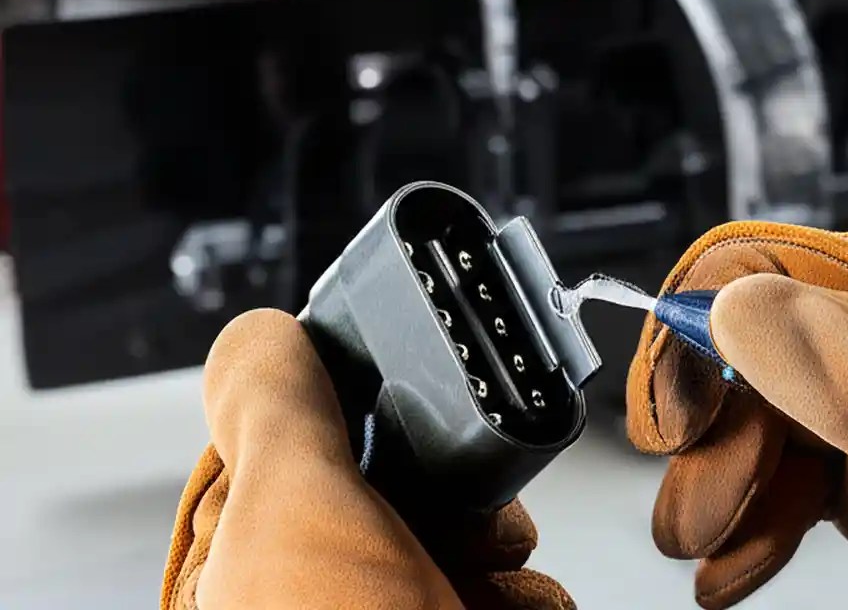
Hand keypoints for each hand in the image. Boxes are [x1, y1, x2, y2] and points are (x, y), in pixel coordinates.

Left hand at [162, 309, 572, 609]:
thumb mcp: (295, 515)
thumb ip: (276, 411)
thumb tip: (258, 332)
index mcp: (252, 552)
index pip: (302, 437)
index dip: (355, 408)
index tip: (395, 392)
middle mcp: (323, 588)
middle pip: (403, 479)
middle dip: (449, 489)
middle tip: (452, 509)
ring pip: (470, 533)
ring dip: (497, 548)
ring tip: (486, 578)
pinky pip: (516, 593)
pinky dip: (528, 601)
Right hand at [627, 222, 847, 608]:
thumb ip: (843, 366)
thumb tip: (732, 312)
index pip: (746, 273)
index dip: (688, 338)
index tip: (676, 417)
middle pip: (727, 363)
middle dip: (706, 444)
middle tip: (705, 514)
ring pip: (737, 433)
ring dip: (711, 497)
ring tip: (715, 555)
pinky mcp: (847, 469)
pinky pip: (766, 486)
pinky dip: (741, 532)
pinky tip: (733, 574)